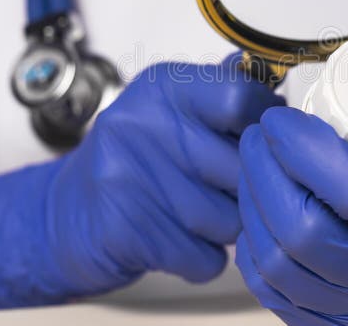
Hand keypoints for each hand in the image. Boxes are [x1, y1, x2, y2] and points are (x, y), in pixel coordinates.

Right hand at [0, 55, 283, 307]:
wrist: (68, 212)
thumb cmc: (134, 158)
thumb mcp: (169, 109)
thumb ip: (222, 95)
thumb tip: (279, 95)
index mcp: (161, 88)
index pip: (240, 98)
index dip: (263, 124)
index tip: (262, 138)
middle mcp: (143, 125)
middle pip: (242, 166)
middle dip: (247, 187)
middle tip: (229, 187)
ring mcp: (130, 178)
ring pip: (230, 218)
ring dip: (228, 226)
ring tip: (201, 214)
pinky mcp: (126, 231)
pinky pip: (206, 257)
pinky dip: (205, 258)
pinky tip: (182, 239)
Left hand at [236, 51, 347, 324]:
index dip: (308, 150)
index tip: (281, 119)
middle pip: (307, 233)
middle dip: (266, 175)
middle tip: (257, 136)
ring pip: (282, 267)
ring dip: (252, 209)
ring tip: (251, 166)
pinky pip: (276, 295)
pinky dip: (254, 249)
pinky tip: (254, 214)